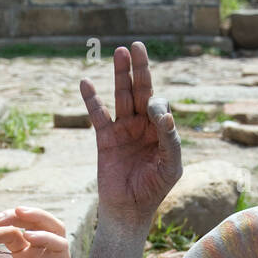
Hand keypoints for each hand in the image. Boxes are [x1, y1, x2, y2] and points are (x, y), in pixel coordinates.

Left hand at [0, 207, 69, 257]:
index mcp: (22, 257)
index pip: (12, 234)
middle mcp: (38, 257)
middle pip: (34, 224)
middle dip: (16, 216)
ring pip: (53, 228)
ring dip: (37, 216)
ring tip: (17, 213)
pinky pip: (61, 247)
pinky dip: (47, 237)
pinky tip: (29, 237)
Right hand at [79, 41, 182, 227]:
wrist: (128, 211)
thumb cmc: (154, 190)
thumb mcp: (170, 165)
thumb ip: (170, 139)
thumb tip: (163, 113)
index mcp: (161, 131)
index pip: (159, 105)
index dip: (156, 104)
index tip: (152, 115)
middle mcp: (143, 126)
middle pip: (141, 91)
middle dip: (140, 69)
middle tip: (137, 45)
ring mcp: (123, 130)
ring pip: (122, 96)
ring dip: (121, 75)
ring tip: (119, 52)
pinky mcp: (105, 139)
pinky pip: (98, 115)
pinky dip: (91, 99)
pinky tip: (86, 82)